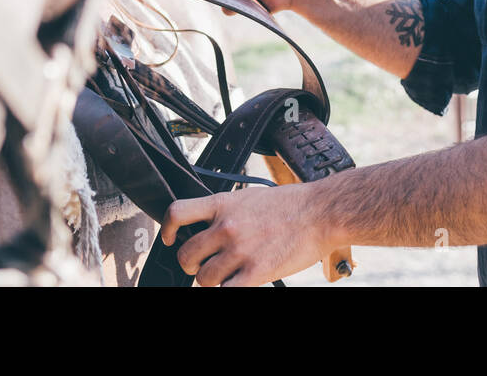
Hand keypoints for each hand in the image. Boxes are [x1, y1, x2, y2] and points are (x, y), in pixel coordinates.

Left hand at [160, 183, 330, 286]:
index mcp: (224, 204)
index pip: (178, 213)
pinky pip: (226, 290)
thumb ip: (227, 210)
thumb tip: (209, 226)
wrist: (320, 213)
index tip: (168, 239)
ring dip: (209, 281)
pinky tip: (236, 284)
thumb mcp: (251, 196)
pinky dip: (227, 290)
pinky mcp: (256, 272)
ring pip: (203, 278)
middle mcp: (227, 227)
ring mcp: (240, 250)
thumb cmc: (291, 204)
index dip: (166, 229)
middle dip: (190, 265)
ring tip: (223, 277)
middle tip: (201, 266)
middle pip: (186, 254)